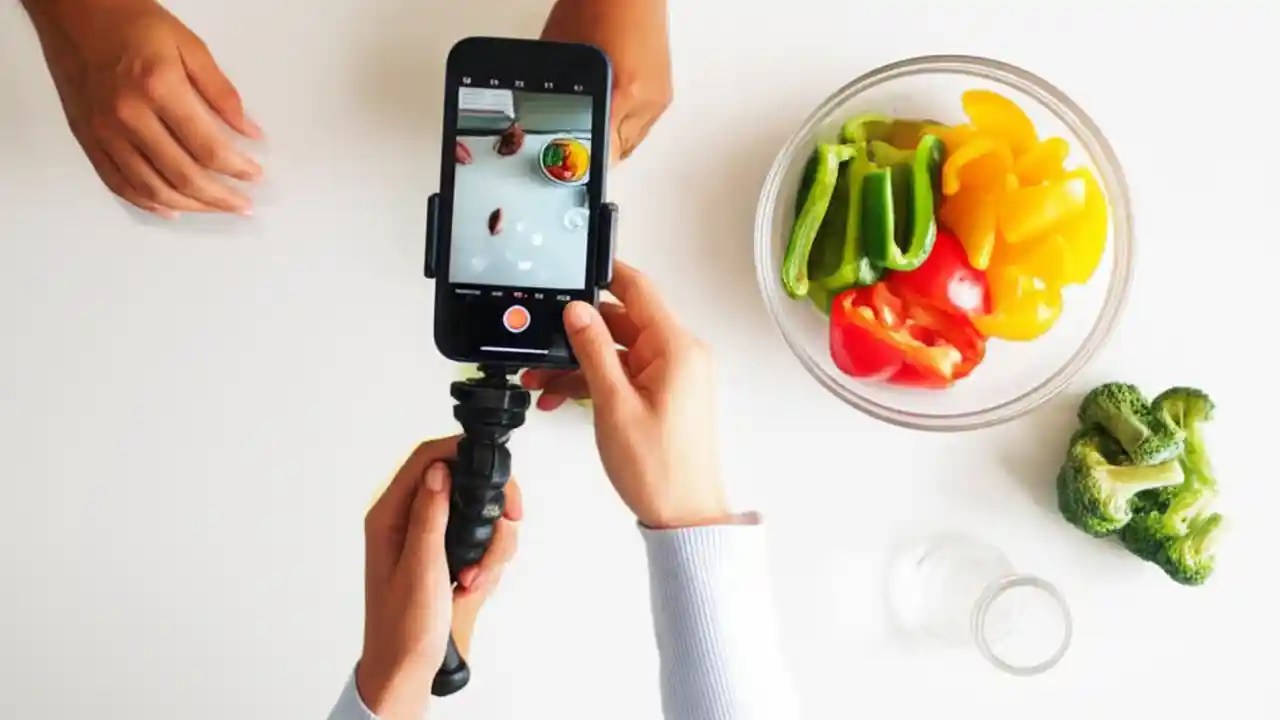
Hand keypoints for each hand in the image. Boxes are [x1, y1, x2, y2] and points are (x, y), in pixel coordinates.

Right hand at [25, 0, 261, 217]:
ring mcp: (103, 131)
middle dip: (220, 198)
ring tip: (215, 208)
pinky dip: (147, 202)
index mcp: (159, 88)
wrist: (73, 9)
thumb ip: (222, 93)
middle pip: (182, 176)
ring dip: (190, 206)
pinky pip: (118, 183)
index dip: (237, 169)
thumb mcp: (189, 46)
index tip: (255, 176)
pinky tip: (170, 208)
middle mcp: (128, 115)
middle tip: (243, 205)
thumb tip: (249, 132)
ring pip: (152, 188)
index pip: (207, 147)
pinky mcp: (87, 137)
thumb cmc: (131, 21)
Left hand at [357, 437, 519, 718]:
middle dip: (490, 503)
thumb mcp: (420, 571)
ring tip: (475, 576)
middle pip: (458, 480)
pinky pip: (478, 538)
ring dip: (490, 542)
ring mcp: (427, 538)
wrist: (404, 670)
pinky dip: (488, 558)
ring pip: (475, 512)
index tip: (493, 468)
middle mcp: (407, 520)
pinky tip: (474, 583)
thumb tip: (439, 471)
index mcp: (390, 517)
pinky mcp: (444, 554)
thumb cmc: (403, 630)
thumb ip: (429, 517)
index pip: (425, 460)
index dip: (460, 453)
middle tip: (510, 519)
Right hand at [522, 263, 728, 528]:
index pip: (638, 290)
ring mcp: (672, 376)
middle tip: (540, 345)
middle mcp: (679, 356)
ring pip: (617, 351)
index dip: (605, 275)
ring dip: (578, 362)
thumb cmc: (661, 470)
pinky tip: (560, 396)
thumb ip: (593, 351)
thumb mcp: (613, 404)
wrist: (683, 515)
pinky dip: (593, 381)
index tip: (574, 268)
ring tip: (540, 380)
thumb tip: (577, 310)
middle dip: (577, 333)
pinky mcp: (663, 395)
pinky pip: (624, 374)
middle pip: (622, 322)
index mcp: (677, 349)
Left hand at [541, 0, 672, 162]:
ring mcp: (658, 96)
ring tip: (592, 121)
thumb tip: (550, 125)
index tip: (569, 176)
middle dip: (595, 151)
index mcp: (622, 91)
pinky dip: (623, 122)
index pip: (602, 152)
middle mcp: (646, 98)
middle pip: (617, 151)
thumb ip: (559, 96)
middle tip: (572, 150)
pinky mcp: (663, 93)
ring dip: (611, 138)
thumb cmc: (594, 7)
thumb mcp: (562, 57)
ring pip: (630, 141)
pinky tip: (610, 106)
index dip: (583, 165)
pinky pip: (641, 125)